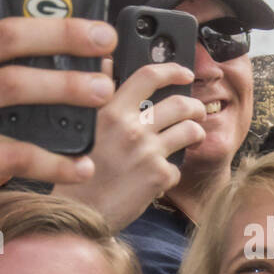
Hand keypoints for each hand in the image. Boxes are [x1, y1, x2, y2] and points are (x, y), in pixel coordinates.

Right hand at [54, 63, 204, 230]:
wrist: (77, 212)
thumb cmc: (76, 172)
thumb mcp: (82, 127)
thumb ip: (98, 95)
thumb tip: (105, 62)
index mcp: (110, 111)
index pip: (148, 76)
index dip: (173, 70)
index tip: (184, 73)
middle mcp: (130, 128)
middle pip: (179, 103)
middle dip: (194, 105)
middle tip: (195, 111)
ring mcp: (147, 151)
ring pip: (190, 130)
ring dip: (196, 132)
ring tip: (192, 137)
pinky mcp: (158, 176)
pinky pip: (178, 166)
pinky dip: (172, 171)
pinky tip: (160, 176)